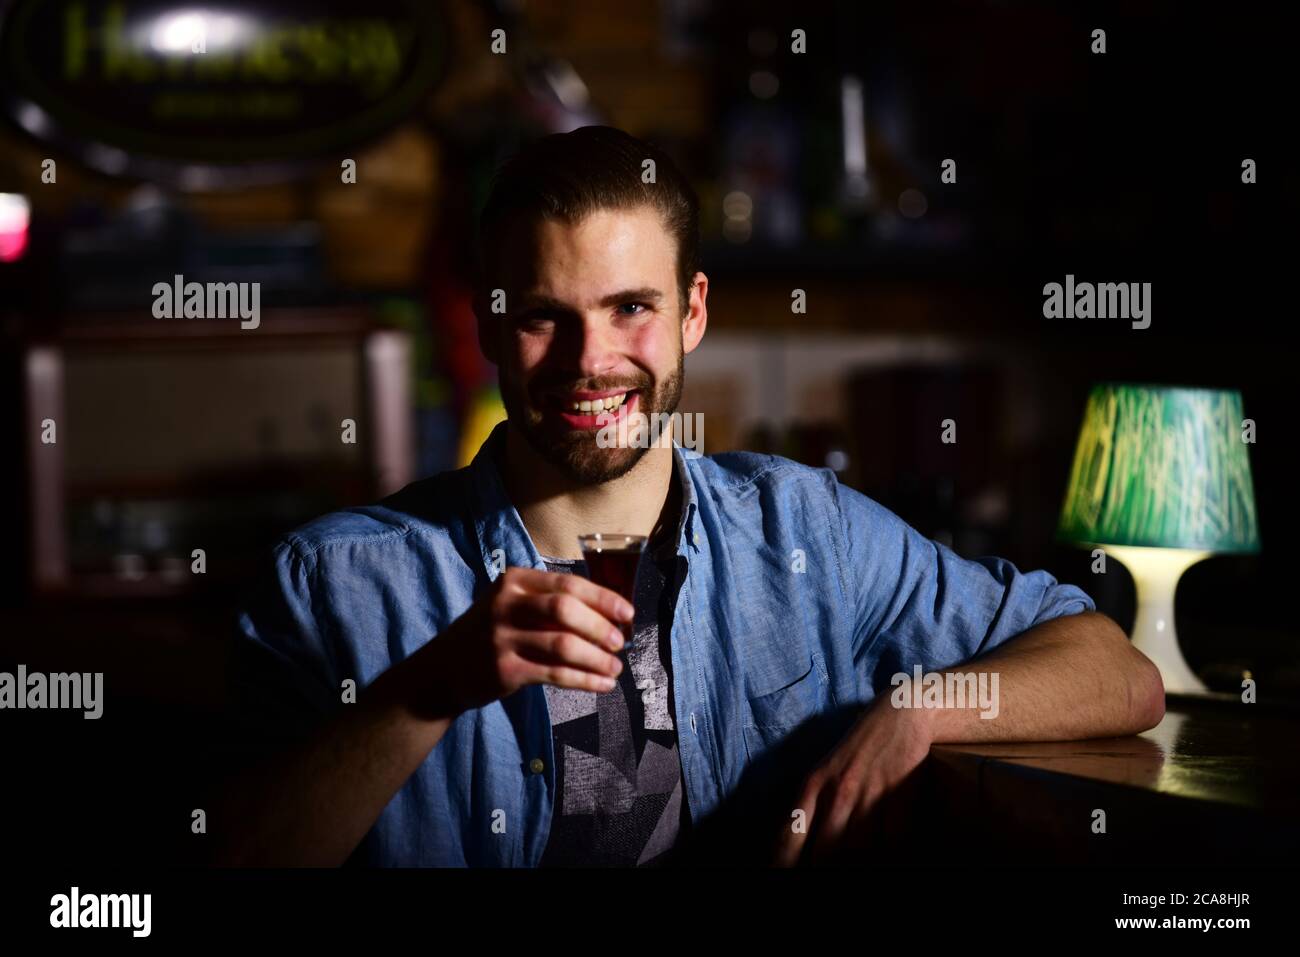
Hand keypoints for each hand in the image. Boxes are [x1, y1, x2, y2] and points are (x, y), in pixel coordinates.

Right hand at [406, 566, 634, 719]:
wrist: (442, 670)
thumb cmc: (488, 634)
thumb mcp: (510, 606)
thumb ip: (548, 604)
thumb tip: (607, 616)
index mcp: (514, 582)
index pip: (568, 583)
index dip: (603, 598)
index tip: (627, 613)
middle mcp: (506, 605)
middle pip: (566, 610)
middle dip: (601, 627)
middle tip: (621, 643)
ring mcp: (502, 638)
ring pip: (564, 645)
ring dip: (597, 659)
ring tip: (615, 669)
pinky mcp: (504, 670)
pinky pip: (555, 674)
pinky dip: (585, 680)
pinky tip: (601, 685)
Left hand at [772, 699, 934, 865]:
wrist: (897, 714)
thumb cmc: (856, 749)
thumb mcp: (823, 772)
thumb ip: (809, 807)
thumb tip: (792, 845)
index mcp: (812, 786)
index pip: (791, 835)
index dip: (783, 862)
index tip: (777, 875)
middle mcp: (837, 793)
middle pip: (825, 852)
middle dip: (824, 869)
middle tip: (820, 878)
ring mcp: (868, 795)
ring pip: (859, 852)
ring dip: (859, 864)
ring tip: (859, 871)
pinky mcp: (900, 796)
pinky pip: (895, 841)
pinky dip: (891, 856)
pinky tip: (891, 862)